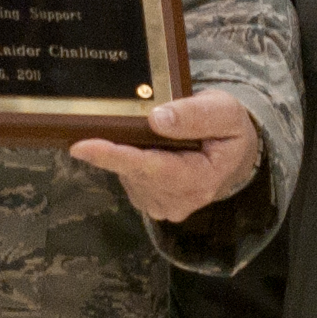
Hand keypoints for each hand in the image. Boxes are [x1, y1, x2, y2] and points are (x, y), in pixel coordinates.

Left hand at [67, 89, 262, 222]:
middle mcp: (178, 201)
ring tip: (150, 130)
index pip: (150, 168)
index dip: (114, 157)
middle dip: (118, 145)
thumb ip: (195, 115)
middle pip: (132, 171)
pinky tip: (145, 146)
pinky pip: (128, 177)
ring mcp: (163, 206)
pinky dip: (128, 159)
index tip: (81, 147)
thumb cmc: (230, 130)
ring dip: (126, 151)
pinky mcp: (151, 203)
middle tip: (120, 116)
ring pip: (127, 174)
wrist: (235, 157)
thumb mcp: (225, 111)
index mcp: (200, 180)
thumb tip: (157, 119)